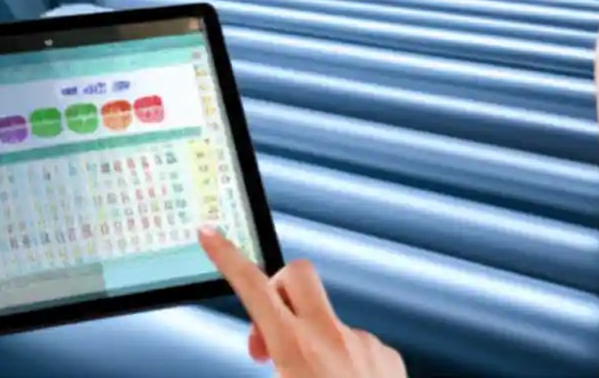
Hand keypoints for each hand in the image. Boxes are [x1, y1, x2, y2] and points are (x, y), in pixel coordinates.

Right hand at [199, 227, 405, 377]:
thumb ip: (268, 363)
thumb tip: (262, 349)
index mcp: (294, 348)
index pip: (251, 286)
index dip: (226, 256)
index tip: (210, 235)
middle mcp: (329, 337)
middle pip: (297, 275)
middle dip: (278, 286)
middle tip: (270, 323)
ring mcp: (363, 343)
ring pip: (327, 317)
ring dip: (311, 337)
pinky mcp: (388, 356)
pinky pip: (357, 342)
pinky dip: (344, 359)